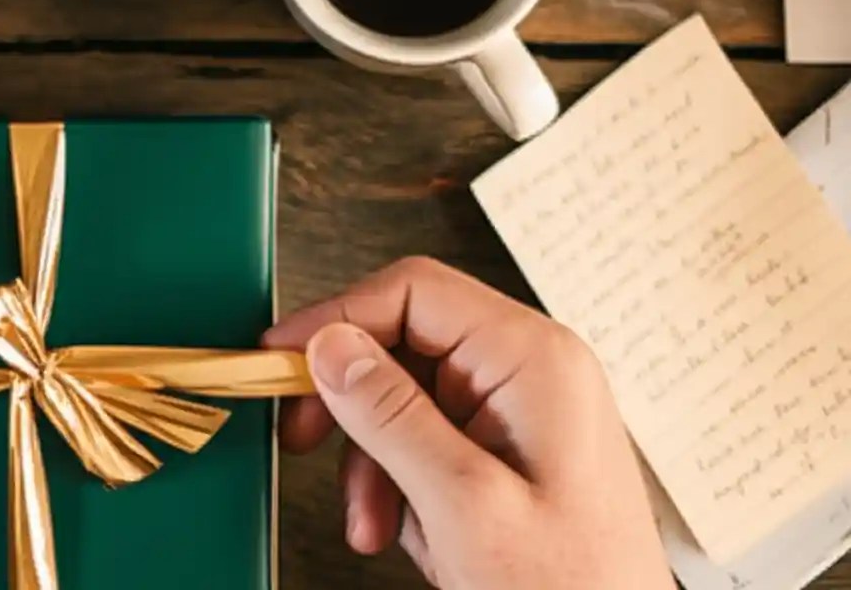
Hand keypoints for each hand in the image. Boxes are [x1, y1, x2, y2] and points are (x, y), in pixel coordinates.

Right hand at [265, 258, 672, 589]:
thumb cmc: (569, 589)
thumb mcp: (463, 504)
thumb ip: (392, 416)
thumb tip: (331, 346)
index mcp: (532, 359)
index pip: (414, 292)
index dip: (337, 317)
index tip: (282, 357)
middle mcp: (529, 369)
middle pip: (403, 342)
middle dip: (350, 402)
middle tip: (304, 438)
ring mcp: (519, 407)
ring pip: (404, 396)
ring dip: (370, 458)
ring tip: (371, 521)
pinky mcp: (507, 445)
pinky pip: (426, 437)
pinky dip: (398, 481)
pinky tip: (404, 528)